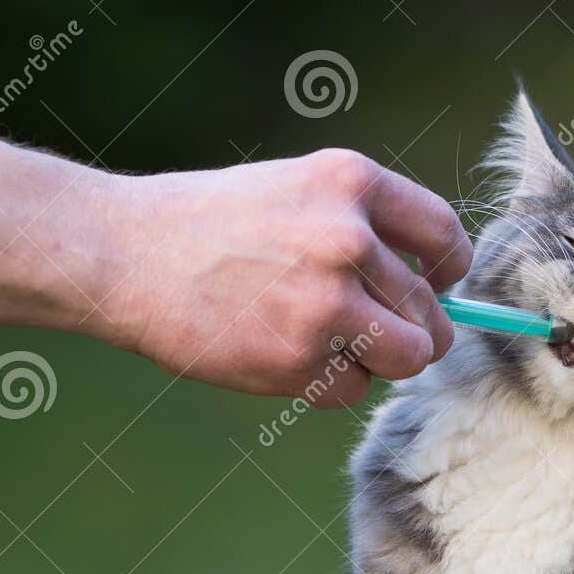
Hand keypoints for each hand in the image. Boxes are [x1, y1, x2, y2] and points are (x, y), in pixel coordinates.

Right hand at [95, 148, 469, 405]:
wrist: (124, 255)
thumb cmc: (210, 223)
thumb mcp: (295, 190)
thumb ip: (363, 225)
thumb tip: (438, 285)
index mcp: (350, 183)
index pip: (446, 236)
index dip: (449, 271)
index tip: (436, 285)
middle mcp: (346, 239)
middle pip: (432, 312)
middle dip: (414, 330)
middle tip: (374, 329)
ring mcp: (323, 303)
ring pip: (408, 357)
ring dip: (382, 362)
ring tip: (336, 344)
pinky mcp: (296, 359)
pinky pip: (353, 390)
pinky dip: (330, 385)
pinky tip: (287, 356)